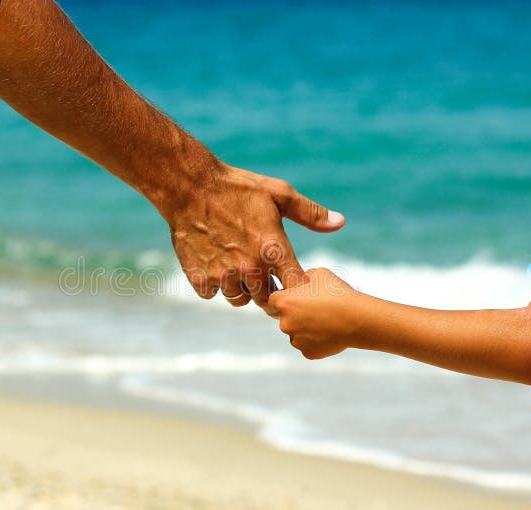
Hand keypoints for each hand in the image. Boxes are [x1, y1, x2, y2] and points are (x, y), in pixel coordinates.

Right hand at [162, 163, 343, 316]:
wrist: (189, 187)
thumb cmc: (238, 188)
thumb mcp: (278, 194)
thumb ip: (310, 213)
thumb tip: (340, 223)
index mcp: (273, 249)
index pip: (296, 288)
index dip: (297, 289)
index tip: (291, 279)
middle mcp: (250, 267)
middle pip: (267, 300)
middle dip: (268, 290)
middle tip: (262, 271)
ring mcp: (223, 275)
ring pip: (239, 299)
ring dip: (240, 288)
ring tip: (237, 266)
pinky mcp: (199, 278)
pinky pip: (212, 294)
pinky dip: (214, 284)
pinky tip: (214, 263)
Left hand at [269, 268, 356, 357]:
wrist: (358, 319)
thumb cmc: (338, 293)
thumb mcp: (319, 274)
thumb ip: (304, 277)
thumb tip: (301, 281)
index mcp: (284, 303)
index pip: (274, 299)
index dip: (285, 297)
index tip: (298, 297)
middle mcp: (285, 324)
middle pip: (285, 318)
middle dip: (296, 314)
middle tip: (316, 310)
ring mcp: (296, 341)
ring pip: (296, 333)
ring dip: (305, 329)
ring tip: (325, 321)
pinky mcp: (307, 353)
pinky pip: (307, 345)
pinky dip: (315, 341)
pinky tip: (329, 333)